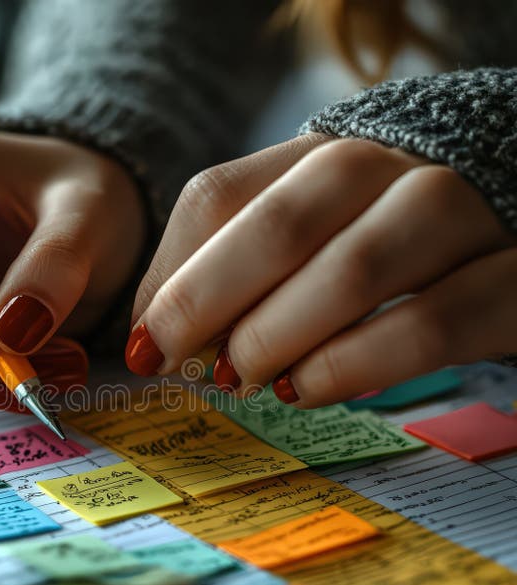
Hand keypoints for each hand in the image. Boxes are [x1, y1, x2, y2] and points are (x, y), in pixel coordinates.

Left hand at [127, 135, 516, 405]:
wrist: (510, 209)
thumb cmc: (378, 236)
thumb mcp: (303, 233)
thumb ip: (233, 266)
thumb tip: (152, 332)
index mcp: (318, 156)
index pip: (218, 197)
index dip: (170, 278)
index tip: (144, 344)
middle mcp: (387, 169)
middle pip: (278, 228)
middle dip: (208, 306)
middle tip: (177, 365)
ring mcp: (457, 214)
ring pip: (352, 272)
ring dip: (277, 337)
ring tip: (243, 379)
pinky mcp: (512, 277)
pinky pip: (428, 325)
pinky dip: (352, 365)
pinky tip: (307, 388)